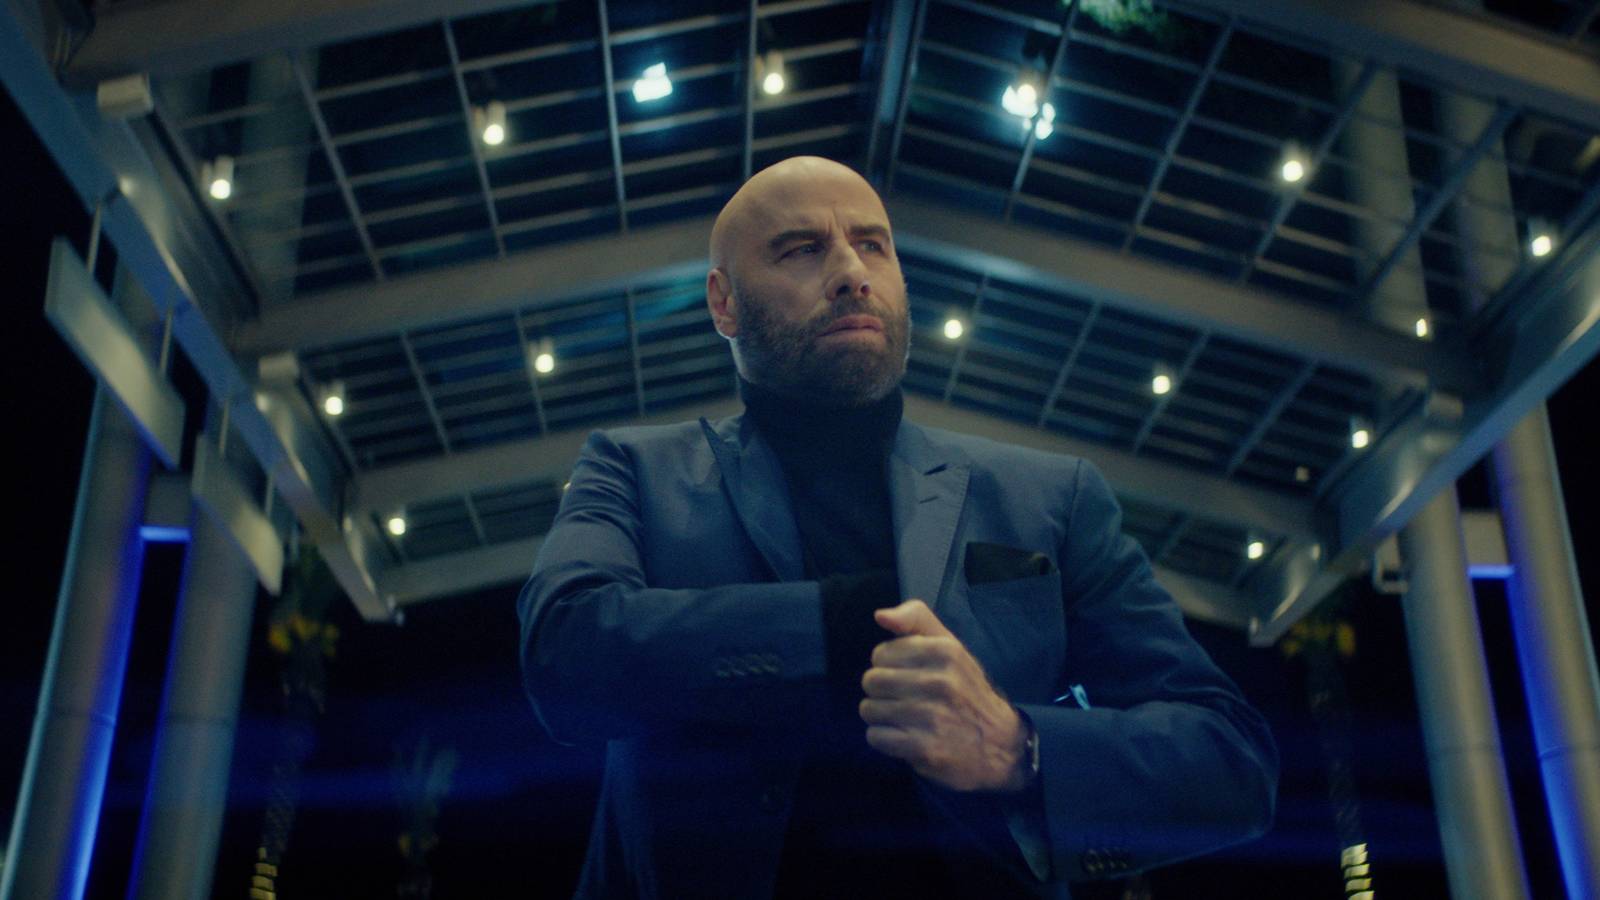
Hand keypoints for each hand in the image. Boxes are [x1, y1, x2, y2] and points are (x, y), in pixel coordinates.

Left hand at [859, 599, 1030, 791]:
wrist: (1000, 743)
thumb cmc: (967, 689)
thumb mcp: (950, 645)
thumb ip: (915, 619)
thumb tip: (880, 615)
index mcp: (944, 651)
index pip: (881, 653)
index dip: (889, 666)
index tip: (908, 675)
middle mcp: (938, 681)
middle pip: (871, 681)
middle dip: (882, 692)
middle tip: (904, 699)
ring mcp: (931, 716)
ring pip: (869, 709)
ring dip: (881, 716)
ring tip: (905, 718)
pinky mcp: (923, 748)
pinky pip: (875, 737)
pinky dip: (884, 739)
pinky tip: (904, 737)